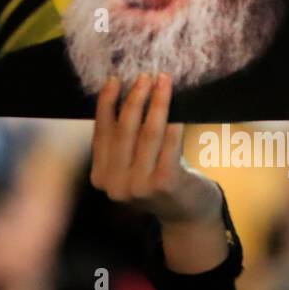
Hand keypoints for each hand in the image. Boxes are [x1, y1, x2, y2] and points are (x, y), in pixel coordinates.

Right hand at [89, 73, 227, 272]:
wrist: (187, 214)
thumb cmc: (160, 178)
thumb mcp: (134, 162)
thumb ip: (123, 139)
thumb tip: (126, 90)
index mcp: (101, 177)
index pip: (101, 133)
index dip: (106, 104)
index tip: (115, 80)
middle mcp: (115, 184)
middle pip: (124, 131)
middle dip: (134, 98)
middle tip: (145, 76)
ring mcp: (139, 186)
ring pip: (148, 133)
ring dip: (156, 103)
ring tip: (163, 81)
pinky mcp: (165, 184)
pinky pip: (169, 143)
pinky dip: (174, 122)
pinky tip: (178, 107)